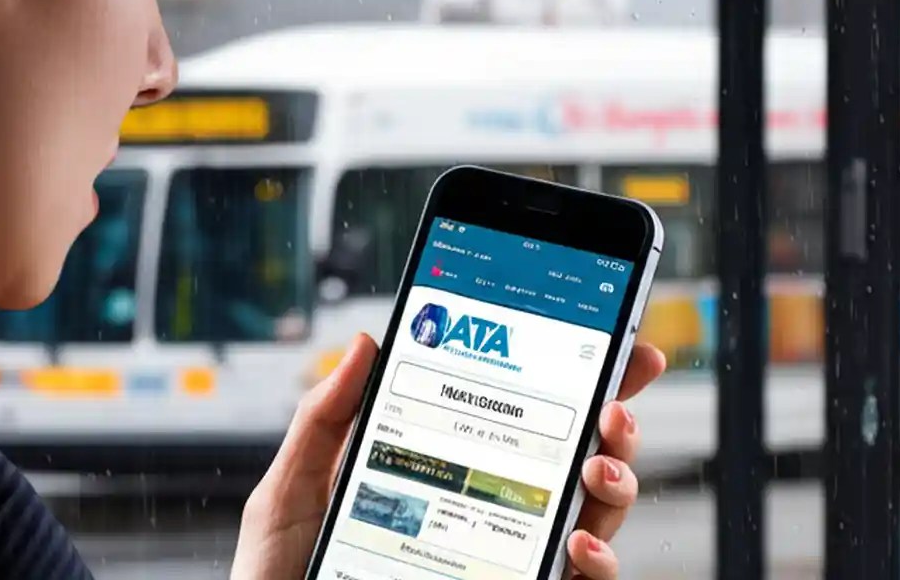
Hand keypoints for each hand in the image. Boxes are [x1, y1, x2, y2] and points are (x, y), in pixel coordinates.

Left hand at [230, 333, 666, 579]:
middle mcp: (486, 512)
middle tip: (614, 406)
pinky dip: (600, 560)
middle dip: (614, 424)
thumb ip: (325, 419)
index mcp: (443, 469)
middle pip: (573, 459)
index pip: (517, 418)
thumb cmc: (283, 575)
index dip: (573, 382)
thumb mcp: (294, 489)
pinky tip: (577, 542)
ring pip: (593, 515)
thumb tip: (366, 344)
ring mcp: (506, 559)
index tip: (612, 349)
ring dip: (615, 484)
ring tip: (597, 465)